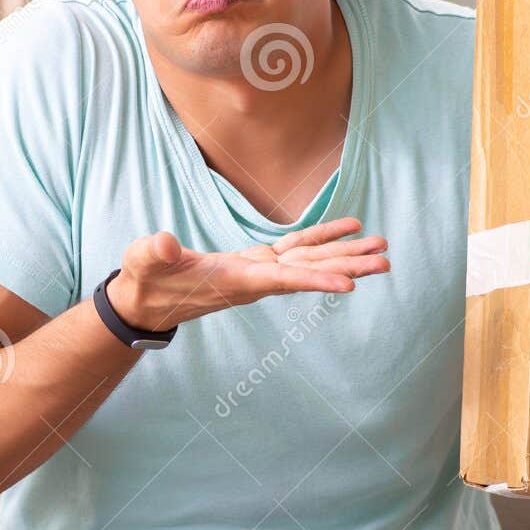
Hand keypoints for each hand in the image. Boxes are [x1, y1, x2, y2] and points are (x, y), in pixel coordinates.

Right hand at [106, 216, 389, 331]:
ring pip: (310, 260)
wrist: (147, 300)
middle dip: (347, 267)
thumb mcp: (143, 263)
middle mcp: (256, 280)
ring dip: (346, 254)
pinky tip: (350, 229)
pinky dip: (323, 238)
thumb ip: (153, 253)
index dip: (315, 280)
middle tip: (386, 261)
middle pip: (309, 272)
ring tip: (382, 248)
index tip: (349, 284)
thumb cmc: (145, 281)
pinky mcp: (257, 261)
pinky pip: (297, 248)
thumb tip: (163, 243)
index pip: (282, 281)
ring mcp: (259, 271)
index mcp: (235, 281)